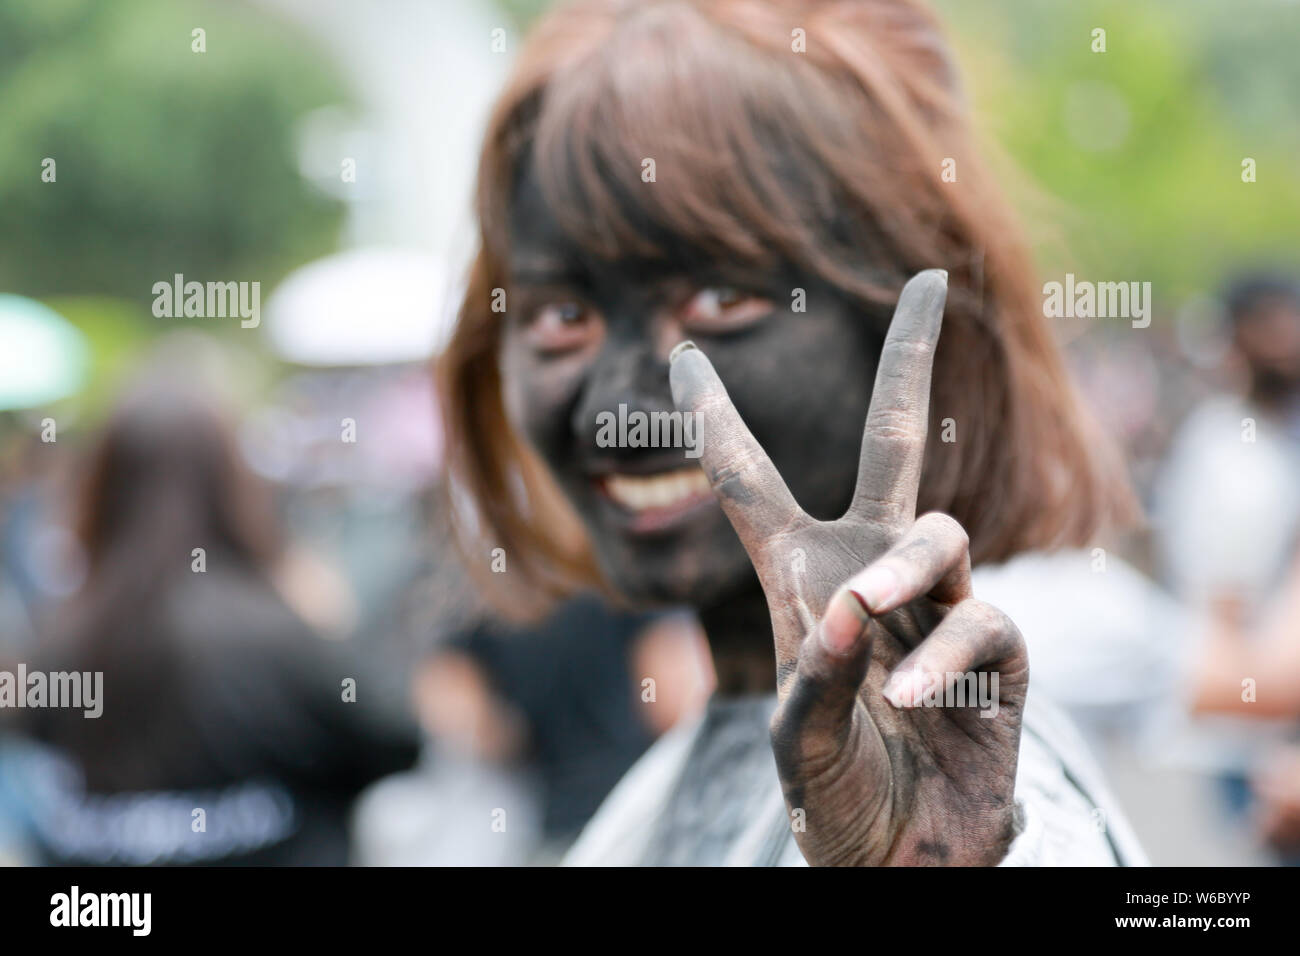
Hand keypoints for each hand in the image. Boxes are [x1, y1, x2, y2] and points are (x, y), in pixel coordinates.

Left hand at [669, 269, 1028, 865]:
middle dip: (909, 362)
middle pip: (896, 442)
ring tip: (873, 614)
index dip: (716, 420)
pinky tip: (910, 699)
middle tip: (927, 285)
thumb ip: (810, 676)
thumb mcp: (793, 740)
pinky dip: (943, 655)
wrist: (899, 861)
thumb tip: (851, 603)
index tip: (683, 356)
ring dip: (906, 570)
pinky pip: (983, 621)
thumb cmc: (833, 796)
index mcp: (799, 578)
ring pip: (941, 534)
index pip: (750, 482)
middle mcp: (872, 572)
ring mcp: (937, 607)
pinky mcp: (997, 655)